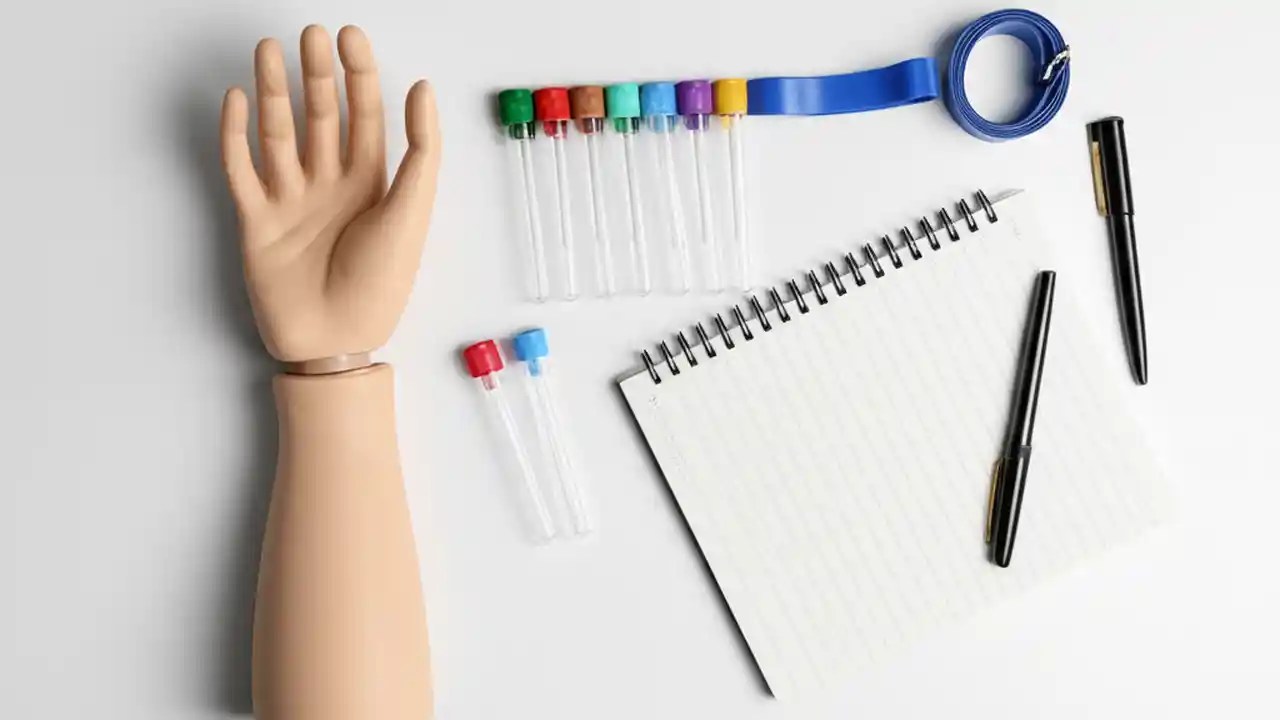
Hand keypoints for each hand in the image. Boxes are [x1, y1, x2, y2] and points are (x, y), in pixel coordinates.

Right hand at [220, 25, 440, 362]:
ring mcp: (291, 202)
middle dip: (315, 75)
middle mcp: (329, 186)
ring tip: (267, 50)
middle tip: (310, 33)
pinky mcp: (256, 222)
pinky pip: (241, 170)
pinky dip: (236, 136)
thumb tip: (423, 88)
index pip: (364, 117)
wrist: (337, 340)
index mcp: (371, 184)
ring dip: (273, 92)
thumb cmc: (381, 283)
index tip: (349, 36)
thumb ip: (419, 152)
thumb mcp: (411, 212)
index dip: (358, 76)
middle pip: (320, 118)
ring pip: (278, 135)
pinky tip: (237, 101)